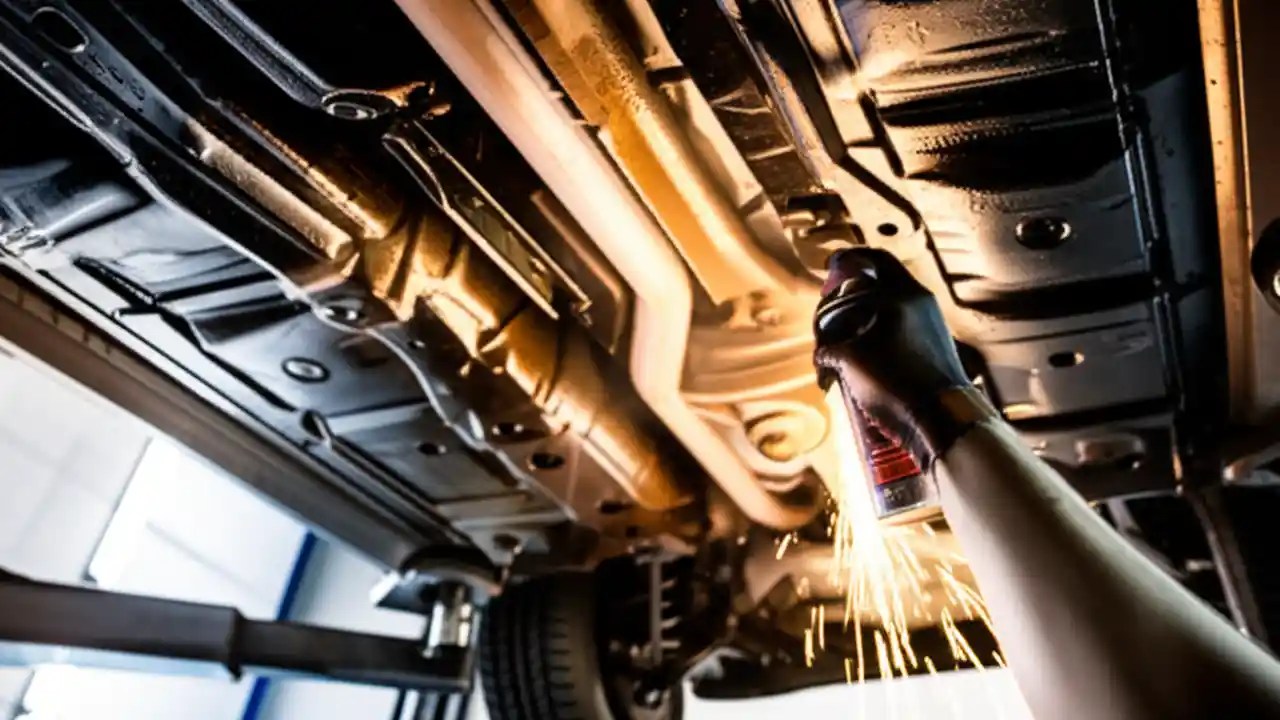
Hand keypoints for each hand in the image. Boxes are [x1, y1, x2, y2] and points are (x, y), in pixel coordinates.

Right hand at [813, 248, 986, 467]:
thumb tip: (824, 353)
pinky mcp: (935, 348)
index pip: (872, 260)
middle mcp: (920, 303)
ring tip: (844, 338)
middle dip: (854, 291)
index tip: (831, 264)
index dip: (847, 259)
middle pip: (881, 282)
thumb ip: (831, 348)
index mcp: (901, 295)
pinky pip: (901, 328)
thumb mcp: (851, 362)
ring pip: (890, 307)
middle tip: (834, 303)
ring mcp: (932, 325)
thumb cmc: (897, 383)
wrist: (941, 421)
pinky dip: (880, 334)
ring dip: (865, 316)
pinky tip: (864, 357)